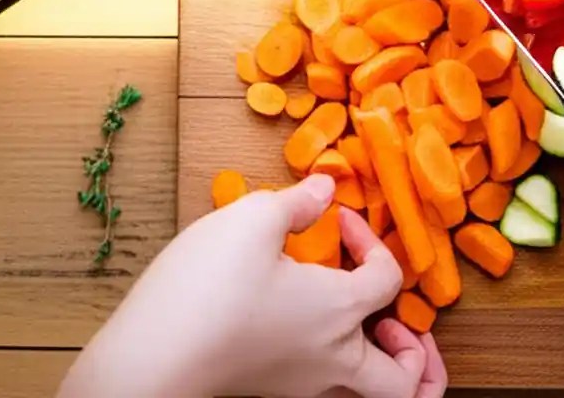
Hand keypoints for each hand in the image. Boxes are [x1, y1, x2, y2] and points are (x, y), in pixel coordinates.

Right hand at [58, 174, 446, 397]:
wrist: (145, 361)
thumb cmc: (204, 289)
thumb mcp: (252, 221)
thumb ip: (296, 201)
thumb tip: (324, 187)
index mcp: (341, 311)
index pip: (389, 279)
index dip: (373, 241)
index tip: (339, 220)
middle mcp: (332, 358)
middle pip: (402, 383)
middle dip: (418, 360)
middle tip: (402, 327)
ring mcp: (299, 385)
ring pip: (365, 395)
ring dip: (382, 370)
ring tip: (369, 337)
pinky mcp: (266, 392)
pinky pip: (325, 390)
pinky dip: (339, 370)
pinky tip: (308, 333)